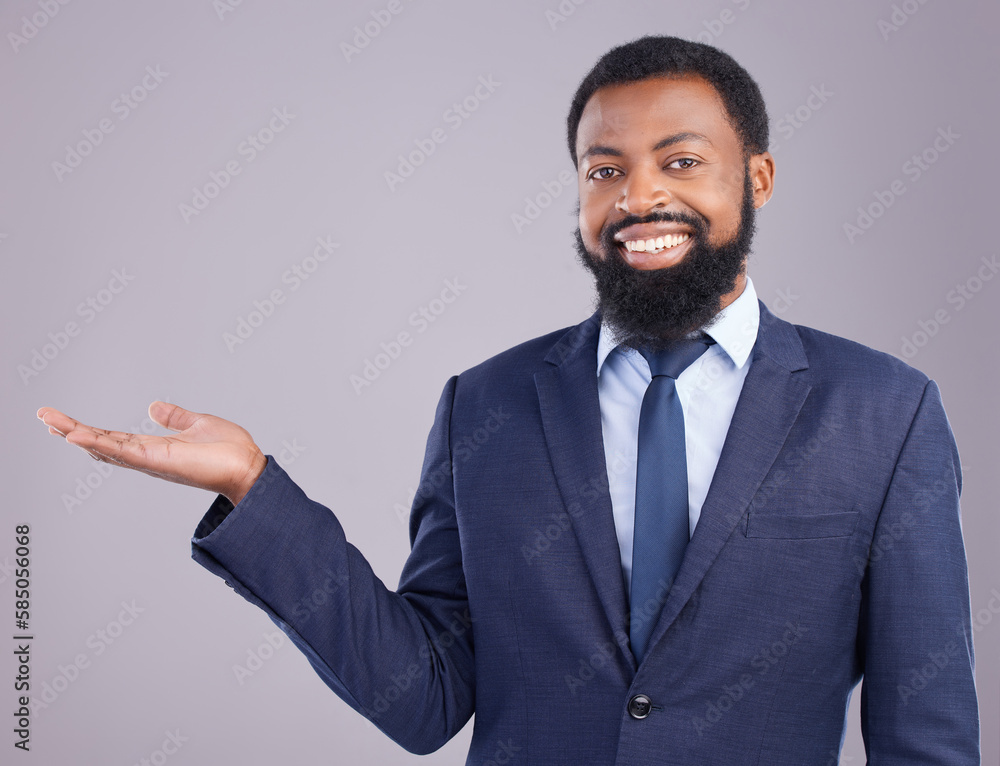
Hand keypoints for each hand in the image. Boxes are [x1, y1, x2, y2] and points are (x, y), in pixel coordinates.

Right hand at [36, 401, 267, 505]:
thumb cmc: (229, 450)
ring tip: (49, 421)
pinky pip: (123, 452)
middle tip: (43, 417)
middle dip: (71, 431)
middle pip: (100, 443)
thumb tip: (154, 406)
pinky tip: (77, 435)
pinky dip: (99, 443)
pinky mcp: (159, 461)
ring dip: (76, 434)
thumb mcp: (196, 423)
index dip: (87, 430)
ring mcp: (150, 460)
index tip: (63, 420)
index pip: (112, 437)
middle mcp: (147, 457)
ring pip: (105, 447)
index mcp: (153, 448)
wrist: (249, 466)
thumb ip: (174, 417)